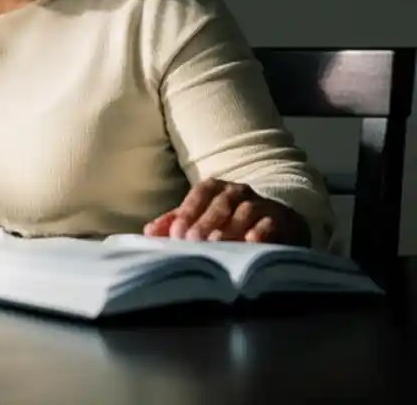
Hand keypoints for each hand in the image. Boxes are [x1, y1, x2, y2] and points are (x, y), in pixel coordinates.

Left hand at [143, 178, 309, 245]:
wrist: (277, 221)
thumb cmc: (228, 221)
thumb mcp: (201, 217)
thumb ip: (175, 223)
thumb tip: (148, 232)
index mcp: (217, 188)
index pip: (201, 193)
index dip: (188, 211)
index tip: (176, 233)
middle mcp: (239, 192)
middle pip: (221, 203)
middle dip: (205, 222)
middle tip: (193, 241)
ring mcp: (262, 205)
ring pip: (245, 212)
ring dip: (230, 228)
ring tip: (216, 243)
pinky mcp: (282, 221)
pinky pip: (271, 225)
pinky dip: (261, 233)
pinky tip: (250, 243)